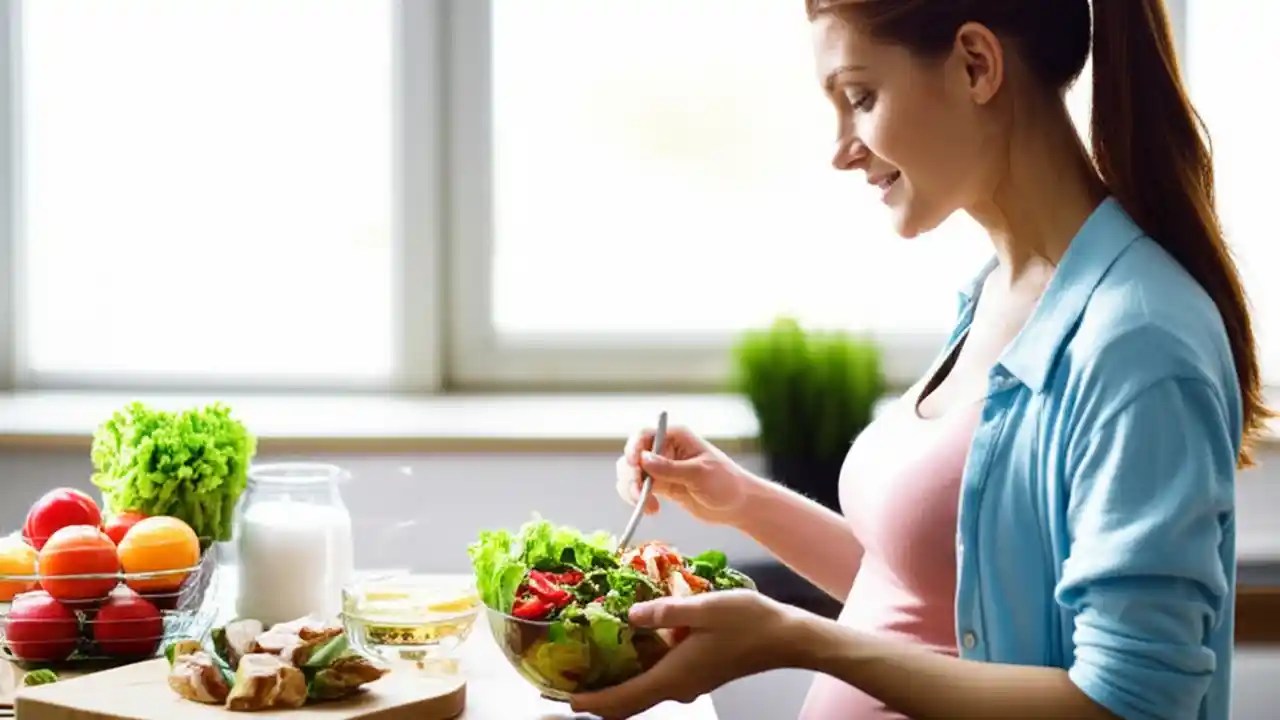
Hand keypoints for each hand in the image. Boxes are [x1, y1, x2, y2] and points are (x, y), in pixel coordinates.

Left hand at [569, 590, 802, 718]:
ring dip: (616, 686)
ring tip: (590, 666)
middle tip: (567, 683)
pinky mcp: (696, 675)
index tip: (563, 699)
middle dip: (597, 698)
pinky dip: (636, 676)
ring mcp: (688, 683)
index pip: (623, 699)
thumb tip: (630, 613)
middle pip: (629, 703)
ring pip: (642, 694)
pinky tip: (629, 652)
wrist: (785, 638)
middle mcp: (677, 687)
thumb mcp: (705, 608)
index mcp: (674, 676)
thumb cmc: (749, 622)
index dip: (591, 701)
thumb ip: (664, 611)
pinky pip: (657, 682)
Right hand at [615, 424, 753, 524]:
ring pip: (632, 474)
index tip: (634, 464)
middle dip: (632, 476)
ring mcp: (661, 469)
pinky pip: (639, 489)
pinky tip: (651, 510)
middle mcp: (665, 449)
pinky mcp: (661, 486)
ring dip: (632, 490)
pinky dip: (638, 500)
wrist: (737, 505)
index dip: (633, 447)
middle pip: (633, 456)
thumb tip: (643, 459)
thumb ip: (670, 468)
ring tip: (648, 507)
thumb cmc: (726, 482)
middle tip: (640, 495)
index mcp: (676, 437)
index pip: (644, 435)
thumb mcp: (699, 474)